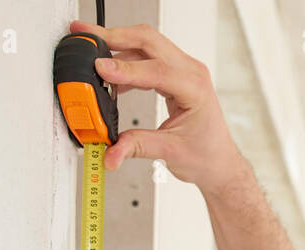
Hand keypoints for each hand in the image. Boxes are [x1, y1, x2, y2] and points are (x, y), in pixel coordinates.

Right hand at [69, 20, 242, 192]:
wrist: (219, 161)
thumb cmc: (206, 155)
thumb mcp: (170, 152)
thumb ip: (137, 147)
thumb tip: (110, 152)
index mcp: (195, 89)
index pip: (157, 70)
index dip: (126, 68)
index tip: (100, 67)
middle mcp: (191, 72)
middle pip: (149, 41)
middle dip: (115, 36)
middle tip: (85, 33)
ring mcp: (184, 69)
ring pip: (146, 44)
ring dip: (117, 43)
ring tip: (90, 48)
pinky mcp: (174, 74)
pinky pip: (147, 57)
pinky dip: (125, 60)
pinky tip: (109, 74)